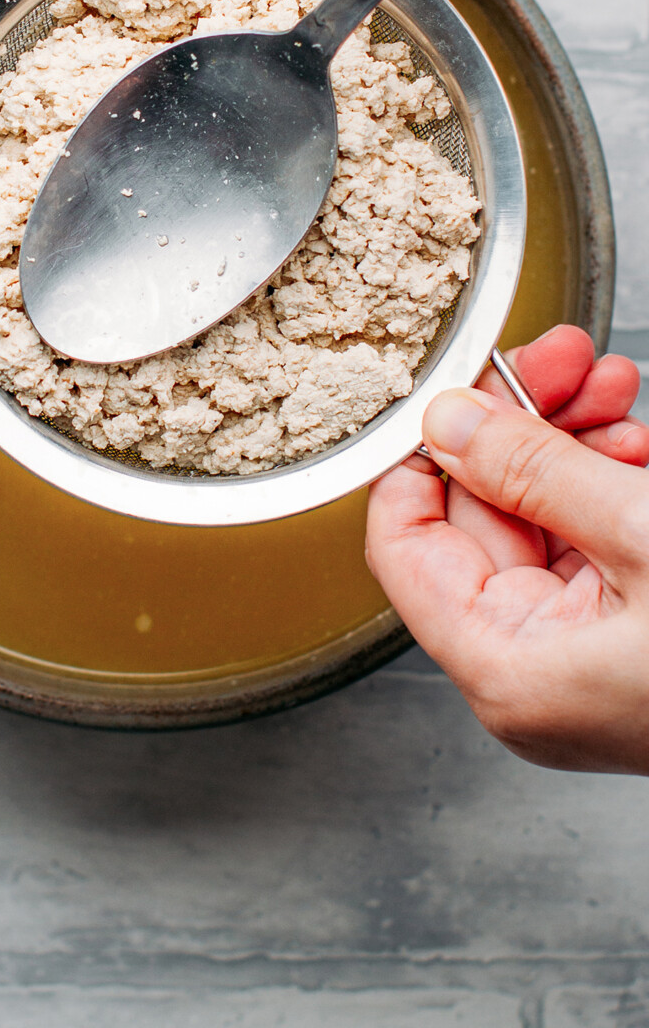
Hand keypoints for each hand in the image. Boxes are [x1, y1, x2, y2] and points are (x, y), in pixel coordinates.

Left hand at [366, 326, 648, 772]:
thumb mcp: (646, 534)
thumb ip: (536, 472)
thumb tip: (452, 424)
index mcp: (509, 668)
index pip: (404, 546)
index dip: (421, 456)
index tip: (456, 391)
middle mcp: (533, 670)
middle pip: (482, 516)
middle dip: (523, 424)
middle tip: (562, 359)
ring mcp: (585, 654)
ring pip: (544, 517)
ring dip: (576, 439)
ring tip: (613, 386)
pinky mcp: (635, 634)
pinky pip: (596, 541)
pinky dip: (613, 480)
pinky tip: (639, 438)